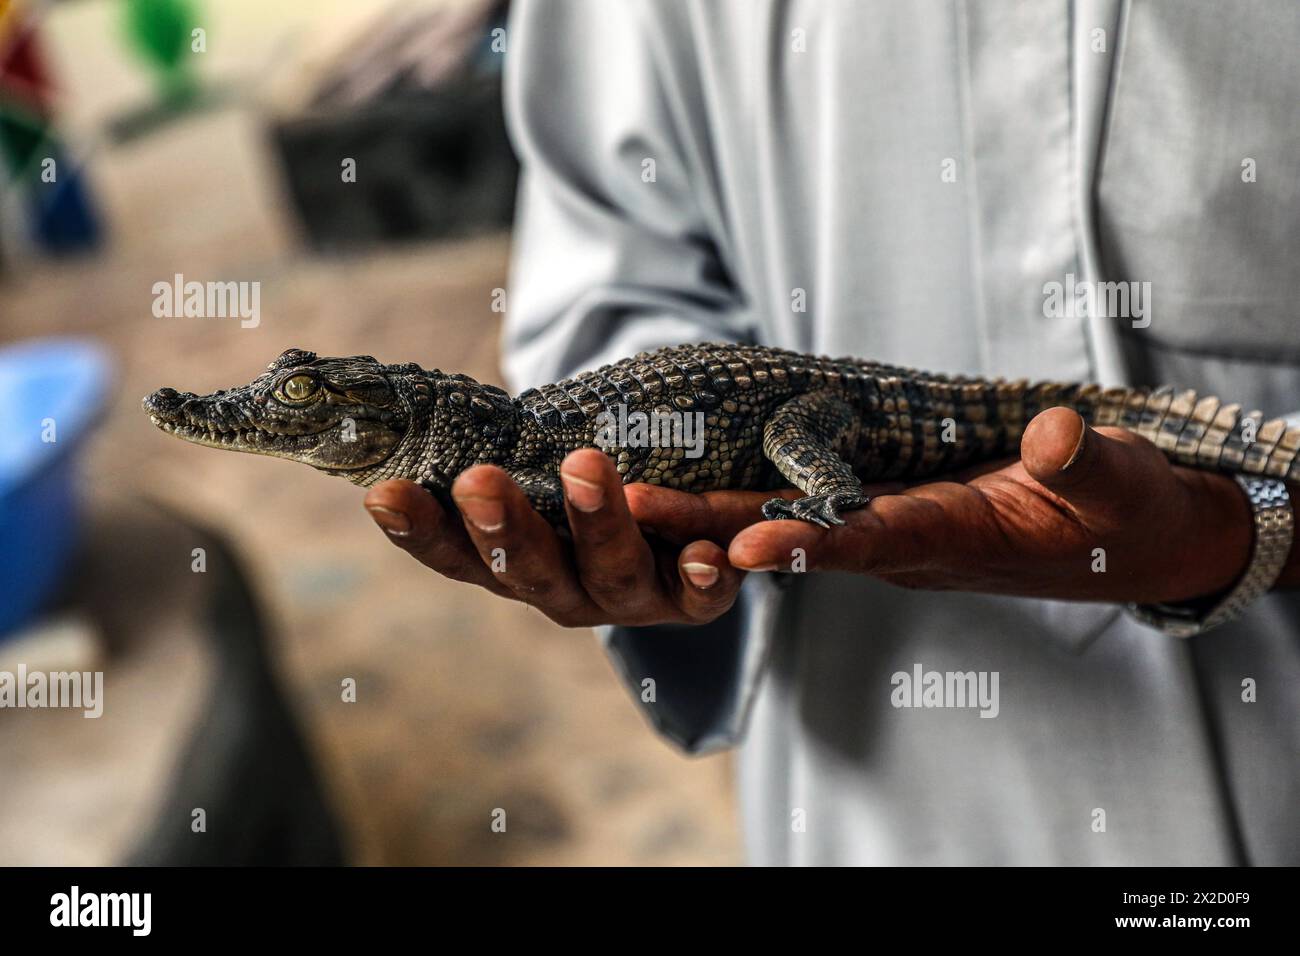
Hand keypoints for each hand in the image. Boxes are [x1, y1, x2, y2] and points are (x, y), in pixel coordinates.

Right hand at [362, 449, 750, 627]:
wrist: (684, 525)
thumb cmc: (588, 491)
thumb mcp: (539, 471)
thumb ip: (494, 451)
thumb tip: (404, 405)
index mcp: (515, 564)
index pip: (455, 555)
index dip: (419, 532)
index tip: (385, 494)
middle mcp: (566, 591)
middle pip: (529, 572)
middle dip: (504, 526)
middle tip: (479, 477)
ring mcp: (631, 598)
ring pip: (613, 573)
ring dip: (599, 524)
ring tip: (585, 465)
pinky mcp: (695, 599)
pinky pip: (702, 598)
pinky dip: (704, 579)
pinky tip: (708, 556)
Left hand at [629, 407, 1255, 604]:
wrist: (1118, 538)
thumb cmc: (1118, 507)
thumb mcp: (1116, 481)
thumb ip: (1082, 462)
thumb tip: (1053, 436)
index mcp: (953, 536)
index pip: (871, 541)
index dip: (809, 544)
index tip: (741, 547)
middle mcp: (901, 542)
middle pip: (795, 536)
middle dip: (712, 528)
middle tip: (629, 512)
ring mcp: (885, 529)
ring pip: (784, 521)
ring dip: (707, 515)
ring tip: (627, 495)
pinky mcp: (882, 514)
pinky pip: (802, 508)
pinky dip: (743, 500)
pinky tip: (689, 486)